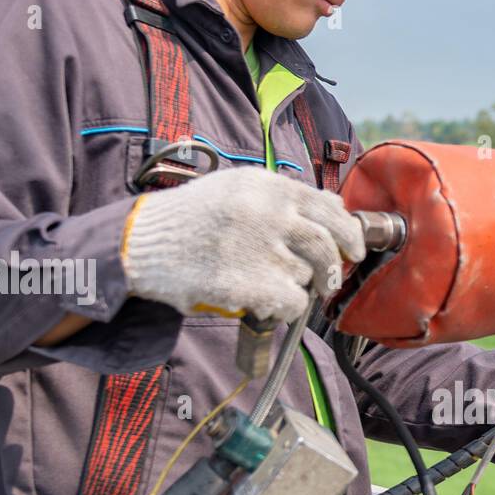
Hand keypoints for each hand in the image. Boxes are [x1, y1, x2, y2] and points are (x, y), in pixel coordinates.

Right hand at [121, 166, 365, 322]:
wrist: (142, 243)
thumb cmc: (192, 220)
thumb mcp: (237, 190)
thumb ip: (284, 198)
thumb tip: (335, 207)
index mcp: (266, 186)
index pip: (328, 207)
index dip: (348, 233)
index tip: (352, 251)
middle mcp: (266, 212)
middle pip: (325, 245)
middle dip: (333, 269)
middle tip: (328, 282)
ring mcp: (256, 247)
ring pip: (305, 276)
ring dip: (295, 287)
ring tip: (267, 284)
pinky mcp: (246, 282)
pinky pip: (291, 302)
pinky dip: (285, 308)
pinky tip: (263, 302)